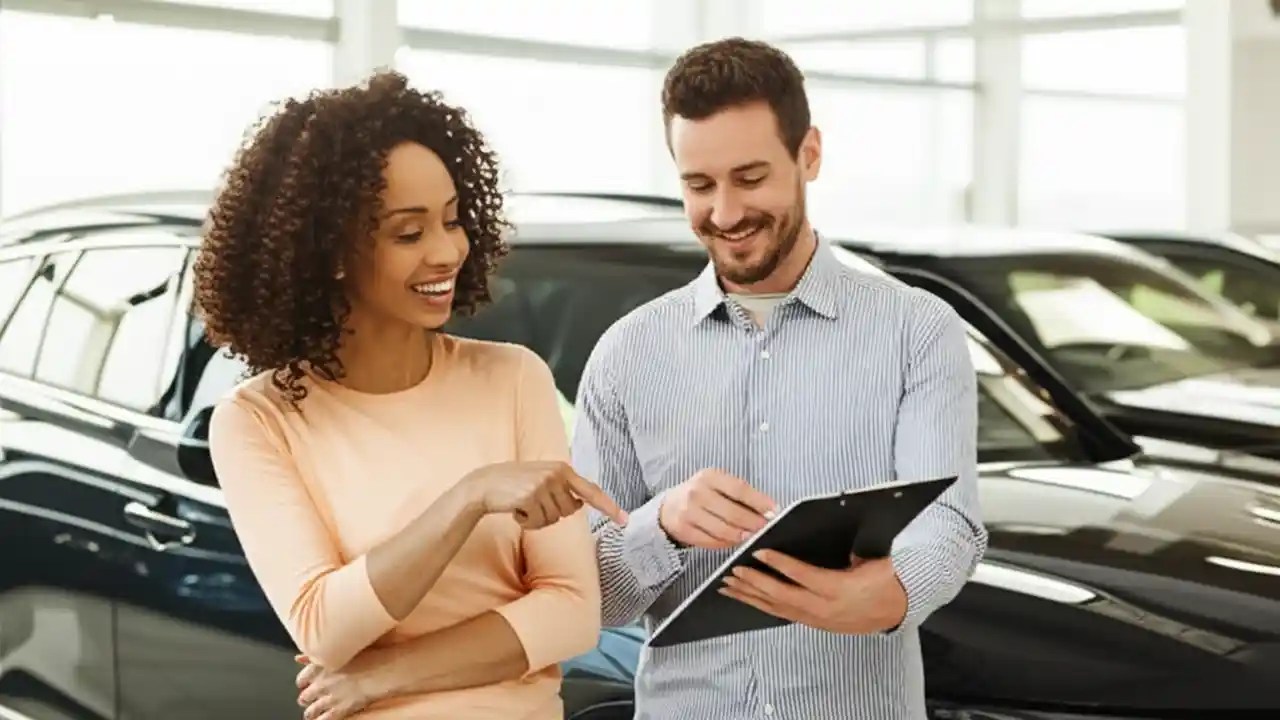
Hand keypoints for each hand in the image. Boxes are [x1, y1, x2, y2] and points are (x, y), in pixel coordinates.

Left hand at [295, 654, 374, 719]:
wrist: (381, 672)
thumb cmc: (368, 658)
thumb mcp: (342, 651)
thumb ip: (318, 656)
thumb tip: (300, 658)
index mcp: (320, 666)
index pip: (302, 678)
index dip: (303, 682)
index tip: (305, 683)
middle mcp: (321, 683)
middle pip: (304, 696)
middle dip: (305, 698)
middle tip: (307, 699)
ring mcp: (329, 698)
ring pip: (311, 710)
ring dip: (311, 712)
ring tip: (312, 713)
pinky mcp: (339, 710)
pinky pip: (324, 719)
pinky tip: (321, 719)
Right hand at [466, 460, 628, 528]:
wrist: (484, 484)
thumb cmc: (514, 484)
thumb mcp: (542, 479)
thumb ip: (563, 488)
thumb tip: (579, 504)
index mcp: (563, 469)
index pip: (591, 491)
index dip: (609, 507)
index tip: (624, 520)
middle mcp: (558, 474)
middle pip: (569, 511)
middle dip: (552, 513)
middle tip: (532, 503)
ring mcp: (545, 484)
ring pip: (554, 519)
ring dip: (538, 519)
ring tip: (523, 505)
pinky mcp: (531, 496)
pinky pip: (538, 523)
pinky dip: (527, 522)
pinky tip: (516, 510)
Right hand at [659, 469, 777, 548]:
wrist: (668, 507)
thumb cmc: (701, 495)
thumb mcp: (717, 485)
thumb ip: (739, 495)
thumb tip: (768, 510)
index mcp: (710, 476)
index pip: (740, 489)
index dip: (759, 501)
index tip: (774, 511)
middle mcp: (697, 492)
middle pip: (732, 512)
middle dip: (752, 523)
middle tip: (764, 529)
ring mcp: (688, 512)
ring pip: (723, 530)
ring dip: (740, 535)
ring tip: (750, 537)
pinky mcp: (684, 530)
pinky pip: (711, 541)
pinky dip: (726, 543)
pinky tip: (734, 542)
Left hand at [718, 552, 907, 633]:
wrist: (895, 610)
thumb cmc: (884, 579)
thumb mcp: (873, 560)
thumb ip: (851, 547)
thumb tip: (834, 526)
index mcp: (839, 589)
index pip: (803, 576)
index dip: (780, 564)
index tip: (759, 552)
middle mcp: (824, 608)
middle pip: (782, 595)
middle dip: (755, 582)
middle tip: (733, 570)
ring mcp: (817, 618)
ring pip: (777, 608)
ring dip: (751, 596)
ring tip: (728, 585)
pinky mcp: (813, 623)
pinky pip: (782, 614)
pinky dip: (760, 605)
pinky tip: (746, 597)